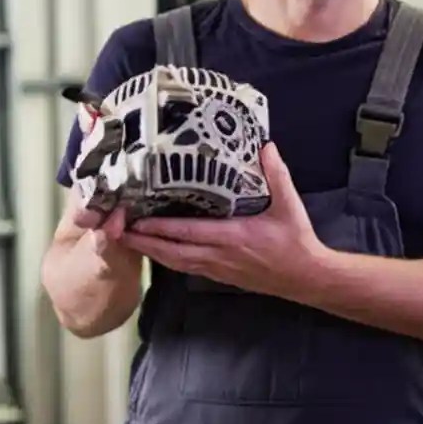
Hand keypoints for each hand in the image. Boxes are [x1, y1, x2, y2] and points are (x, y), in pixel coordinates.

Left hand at [123, 142, 328, 298]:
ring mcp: (217, 269)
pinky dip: (167, 259)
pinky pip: (186, 268)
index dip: (160, 228)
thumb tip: (266, 146)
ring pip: (175, 263)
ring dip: (151, 252)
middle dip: (143, 242)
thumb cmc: (295, 240)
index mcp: (232, 237)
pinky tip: (157, 251)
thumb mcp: (289, 204)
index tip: (136, 220)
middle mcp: (218, 256)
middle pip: (171, 252)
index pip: (188, 233)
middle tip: (116, 231)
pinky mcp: (220, 276)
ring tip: (128, 240)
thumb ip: (276, 174)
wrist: (306, 277)